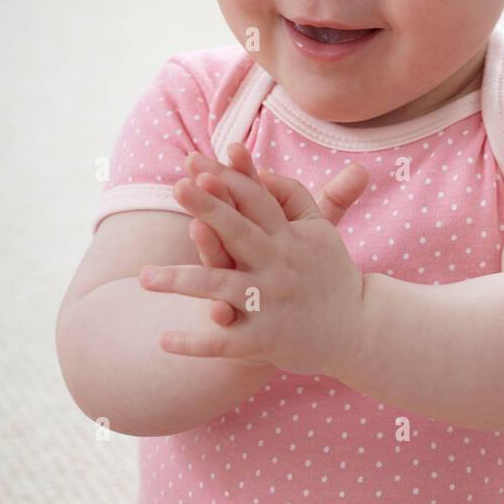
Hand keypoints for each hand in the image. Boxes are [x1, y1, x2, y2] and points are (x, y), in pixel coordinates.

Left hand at [140, 151, 370, 377]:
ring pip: (221, 288)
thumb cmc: (331, 272)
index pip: (257, 199)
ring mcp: (270, 302)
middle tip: (177, 186)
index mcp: (290, 236)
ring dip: (181, 281)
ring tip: (144, 276)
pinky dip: (195, 342)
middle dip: (209, 207)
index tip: (199, 160)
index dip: (231, 178)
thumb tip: (262, 171)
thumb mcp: (319, 228)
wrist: (359, 328)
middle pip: (239, 231)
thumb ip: (293, 196)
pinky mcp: (264, 340)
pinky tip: (163, 340)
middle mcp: (279, 265)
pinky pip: (224, 343)